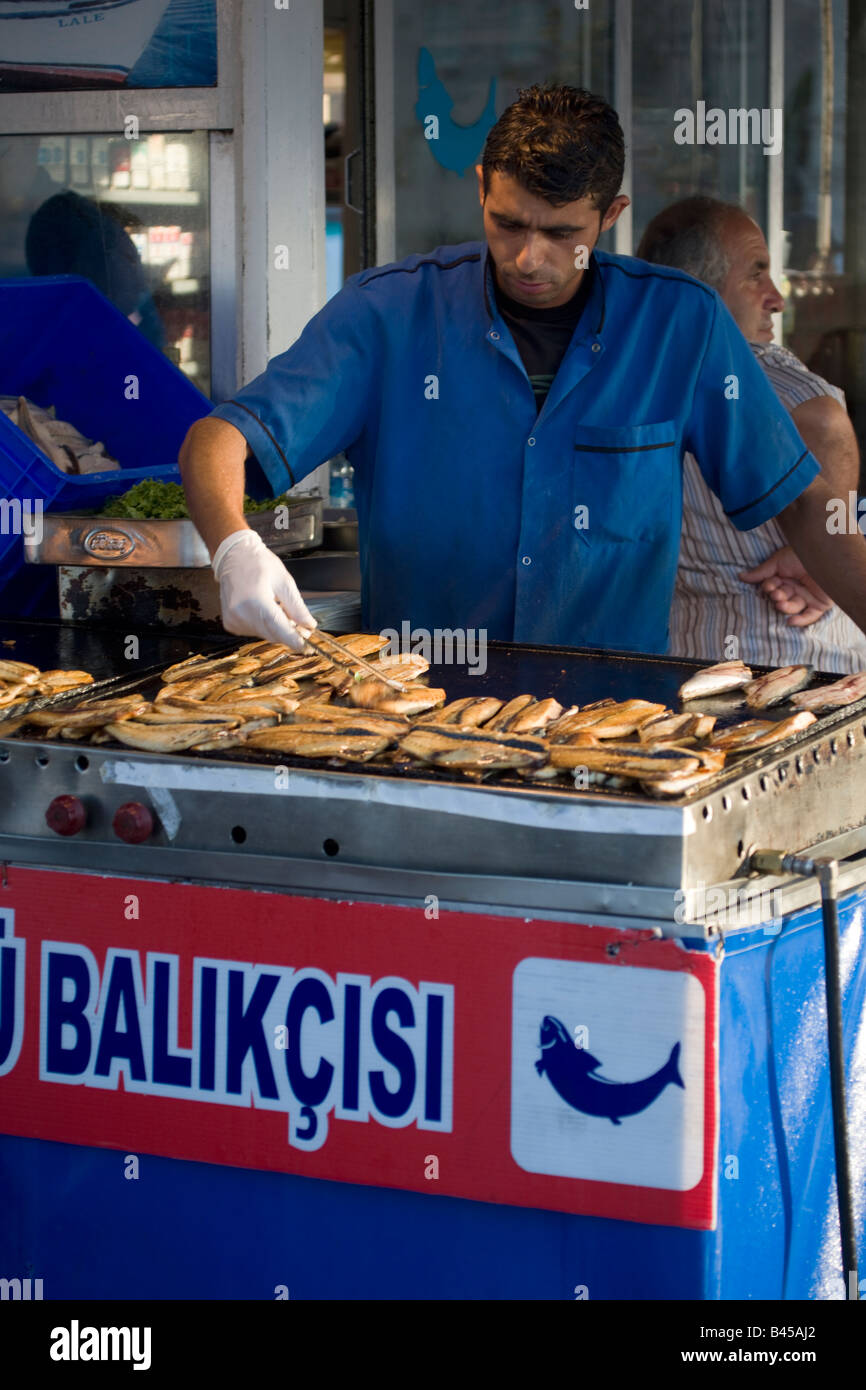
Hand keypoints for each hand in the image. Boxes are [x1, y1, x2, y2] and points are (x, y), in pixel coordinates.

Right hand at [211, 529, 316, 649]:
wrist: (233, 557)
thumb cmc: (258, 564)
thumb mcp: (284, 581)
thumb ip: (296, 607)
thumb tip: (308, 625)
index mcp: (255, 600)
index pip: (279, 628)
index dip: (294, 639)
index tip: (307, 646)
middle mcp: (241, 613)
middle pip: (273, 635)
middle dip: (288, 633)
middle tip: (300, 624)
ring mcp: (233, 620)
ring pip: (264, 634)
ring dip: (275, 628)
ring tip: (277, 608)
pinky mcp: (230, 624)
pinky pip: (254, 631)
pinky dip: (263, 625)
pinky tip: (263, 610)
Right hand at [739, 547, 834, 627]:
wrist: (826, 557)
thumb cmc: (802, 554)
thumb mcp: (778, 561)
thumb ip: (761, 572)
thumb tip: (740, 576)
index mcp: (786, 577)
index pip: (773, 587)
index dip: (769, 588)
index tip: (770, 585)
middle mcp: (796, 587)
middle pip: (781, 599)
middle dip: (777, 598)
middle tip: (777, 594)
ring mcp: (808, 596)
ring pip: (792, 608)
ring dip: (785, 607)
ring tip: (782, 603)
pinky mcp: (819, 604)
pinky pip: (809, 617)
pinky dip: (800, 620)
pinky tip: (790, 621)